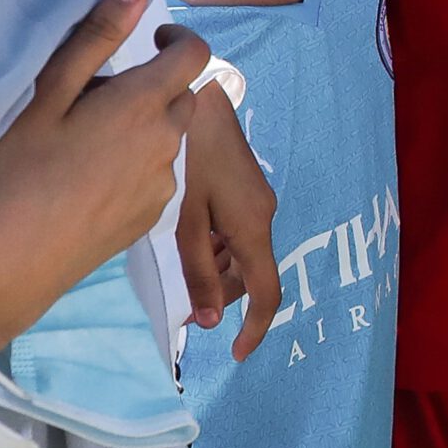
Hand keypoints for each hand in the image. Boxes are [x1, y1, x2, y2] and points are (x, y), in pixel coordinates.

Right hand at [0, 0, 207, 374]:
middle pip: (181, 97)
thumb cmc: (13, 172)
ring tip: (85, 140)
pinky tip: (89, 179)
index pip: (195, 55)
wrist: (4, 268)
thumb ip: (96, 37)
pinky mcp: (148, 222)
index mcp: (144, 105)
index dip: (178, 39)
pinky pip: (157, 176)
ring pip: (167, 138)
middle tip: (96, 94)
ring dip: (143, 126)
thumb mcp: (44, 94)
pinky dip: (137, 164)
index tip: (146, 40)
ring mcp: (161, 189)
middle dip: (154, 85)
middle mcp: (166, 145)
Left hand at [177, 80, 280, 361]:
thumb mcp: (184, 219)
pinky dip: (217, 243)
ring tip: (180, 263)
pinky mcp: (245, 183)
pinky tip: (188, 231)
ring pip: (243, 251)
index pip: (267, 294)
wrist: (200, 93)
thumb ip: (197, 271)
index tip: (233, 353)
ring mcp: (256, 197)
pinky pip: (238, 228)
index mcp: (252, 228)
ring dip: (218, 267)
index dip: (254, 329)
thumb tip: (209, 321)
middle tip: (188, 305)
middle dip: (225, 295)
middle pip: (252, 273)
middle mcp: (262, 215)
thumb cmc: (188, 155)